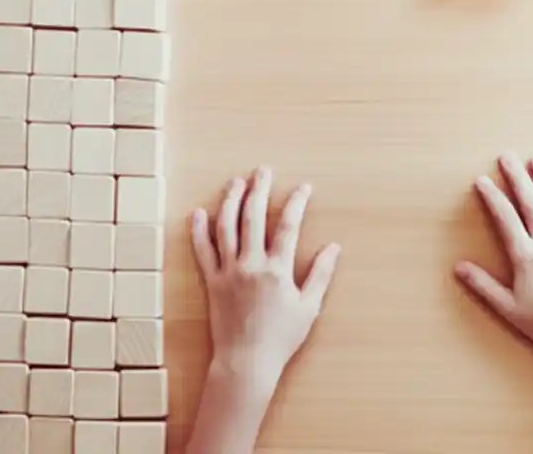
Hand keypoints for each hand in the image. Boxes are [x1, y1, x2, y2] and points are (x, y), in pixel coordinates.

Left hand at [190, 167, 340, 388]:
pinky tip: (199, 213)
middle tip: (263, 171)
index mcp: (277, 269)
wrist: (246, 361)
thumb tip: (334, 247)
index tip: (303, 188)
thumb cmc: (281, 337)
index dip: (297, 202)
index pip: (288, 226)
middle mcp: (251, 264)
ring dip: (231, 201)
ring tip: (236, 183)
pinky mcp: (212, 282)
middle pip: (254, 217)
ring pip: (227, 227)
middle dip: (260, 190)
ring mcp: (229, 272)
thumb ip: (321, 274)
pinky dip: (199, 231)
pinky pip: (203, 251)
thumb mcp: (309, 307)